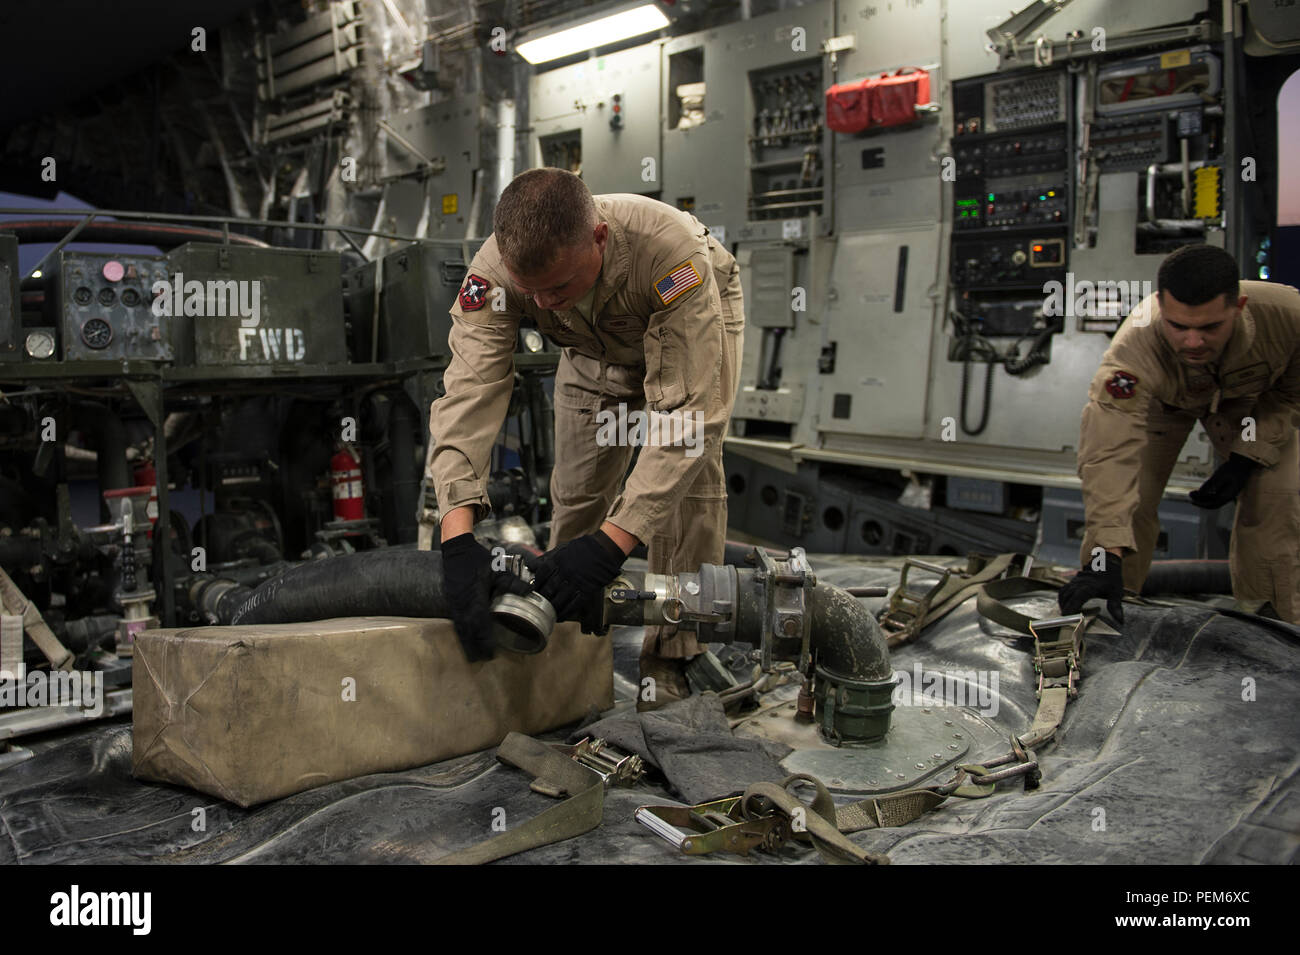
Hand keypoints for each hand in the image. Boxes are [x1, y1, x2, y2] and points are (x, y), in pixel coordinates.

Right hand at [440, 532, 531, 661]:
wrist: (456, 549)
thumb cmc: (477, 559)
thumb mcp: (496, 569)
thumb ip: (512, 582)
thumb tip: (530, 590)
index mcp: (475, 597)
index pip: (480, 623)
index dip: (485, 638)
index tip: (491, 651)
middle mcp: (463, 603)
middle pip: (469, 630)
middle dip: (474, 646)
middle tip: (481, 661)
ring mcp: (455, 603)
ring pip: (460, 628)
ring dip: (466, 642)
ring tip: (472, 657)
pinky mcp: (451, 601)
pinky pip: (456, 621)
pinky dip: (461, 633)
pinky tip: (465, 640)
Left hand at [525, 531, 626, 621]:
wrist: (603, 549)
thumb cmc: (582, 548)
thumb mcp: (561, 549)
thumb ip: (545, 558)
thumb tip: (530, 565)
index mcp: (558, 560)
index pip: (542, 574)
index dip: (537, 583)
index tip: (534, 588)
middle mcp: (565, 572)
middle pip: (549, 588)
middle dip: (542, 597)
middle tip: (538, 603)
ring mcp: (576, 582)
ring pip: (559, 599)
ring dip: (552, 607)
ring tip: (548, 612)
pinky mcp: (586, 589)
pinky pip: (573, 604)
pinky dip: (566, 612)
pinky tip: (561, 616)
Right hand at [1058, 553, 1124, 623]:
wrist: (1106, 564)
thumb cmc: (1112, 579)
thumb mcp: (1117, 593)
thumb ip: (1115, 607)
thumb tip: (1120, 620)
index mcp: (1090, 587)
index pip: (1077, 598)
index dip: (1071, 607)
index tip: (1066, 615)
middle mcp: (1080, 584)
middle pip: (1067, 597)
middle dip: (1065, 608)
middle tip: (1066, 619)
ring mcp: (1075, 582)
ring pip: (1063, 593)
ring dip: (1062, 604)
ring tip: (1065, 614)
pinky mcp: (1072, 582)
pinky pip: (1063, 590)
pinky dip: (1062, 598)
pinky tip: (1064, 605)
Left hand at [1188, 454, 1257, 508]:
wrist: (1243, 462)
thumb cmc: (1232, 468)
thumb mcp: (1219, 475)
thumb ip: (1210, 485)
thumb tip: (1200, 494)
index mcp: (1228, 495)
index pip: (1213, 504)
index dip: (1202, 504)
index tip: (1192, 501)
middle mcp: (1228, 496)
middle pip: (1212, 504)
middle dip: (1200, 501)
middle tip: (1189, 496)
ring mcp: (1227, 493)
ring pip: (1213, 500)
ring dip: (1202, 498)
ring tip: (1191, 493)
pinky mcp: (1226, 489)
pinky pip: (1214, 495)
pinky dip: (1206, 494)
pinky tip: (1198, 491)